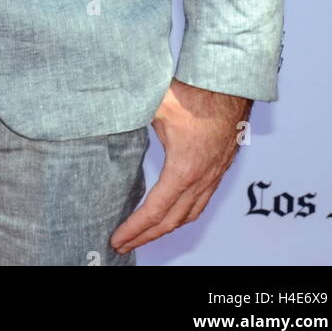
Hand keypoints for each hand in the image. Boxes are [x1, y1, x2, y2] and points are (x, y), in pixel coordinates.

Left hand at [109, 77, 250, 255]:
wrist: (228, 85)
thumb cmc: (194, 94)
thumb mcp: (154, 106)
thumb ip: (129, 116)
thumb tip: (103, 118)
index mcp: (183, 170)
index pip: (155, 211)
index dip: (134, 228)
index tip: (117, 238)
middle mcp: (200, 180)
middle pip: (171, 222)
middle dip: (145, 237)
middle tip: (124, 245)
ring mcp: (212, 177)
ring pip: (189, 215)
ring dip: (166, 230)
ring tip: (146, 235)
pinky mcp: (218, 169)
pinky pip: (201, 203)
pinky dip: (184, 215)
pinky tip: (173, 214)